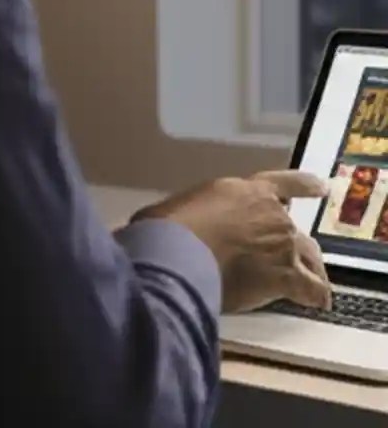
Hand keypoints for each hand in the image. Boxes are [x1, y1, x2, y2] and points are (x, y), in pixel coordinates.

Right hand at [134, 170, 332, 312]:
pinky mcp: (285, 275)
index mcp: (244, 191)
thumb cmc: (165, 228)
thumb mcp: (174, 210)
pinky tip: (316, 302)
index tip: (322, 189)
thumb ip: (189, 217)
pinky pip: (311, 289)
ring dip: (310, 271)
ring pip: (310, 258)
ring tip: (311, 284)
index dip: (305, 186)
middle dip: (293, 245)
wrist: (177, 252)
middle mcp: (271, 213)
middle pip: (295, 230)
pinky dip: (314, 295)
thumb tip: (171, 229)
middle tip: (289, 258)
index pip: (285, 184)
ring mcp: (282, 244)